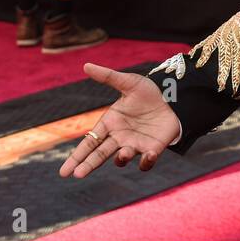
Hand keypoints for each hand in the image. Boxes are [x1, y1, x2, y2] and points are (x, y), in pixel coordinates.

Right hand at [59, 63, 180, 178]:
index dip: (77, 156)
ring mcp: (135, 144)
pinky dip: (146, 162)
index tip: (65, 171)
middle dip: (88, 165)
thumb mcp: (129, 82)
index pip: (89, 142)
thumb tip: (86, 65)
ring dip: (121, 159)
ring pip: (122, 158)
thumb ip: (108, 77)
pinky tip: (148, 155)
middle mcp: (119, 137)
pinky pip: (146, 162)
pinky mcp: (152, 149)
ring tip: (122, 155)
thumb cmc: (149, 91)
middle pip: (99, 154)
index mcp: (110, 123)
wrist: (174, 97)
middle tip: (77, 175)